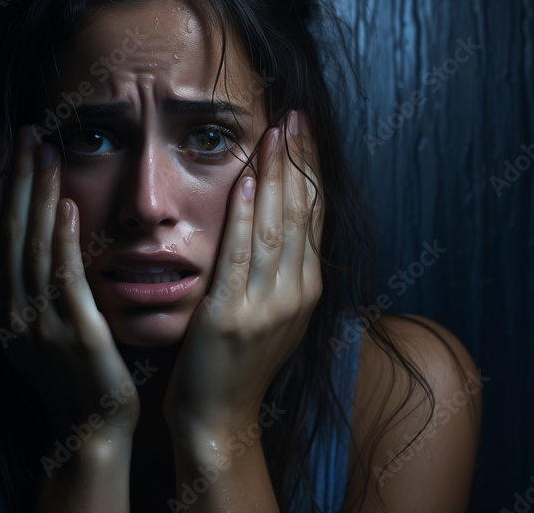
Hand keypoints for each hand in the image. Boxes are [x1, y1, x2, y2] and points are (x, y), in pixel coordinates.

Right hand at [0, 125, 139, 436]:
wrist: (90, 427)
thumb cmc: (70, 371)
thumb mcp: (35, 323)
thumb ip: (27, 279)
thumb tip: (30, 228)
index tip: (4, 146)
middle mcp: (8, 311)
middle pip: (4, 230)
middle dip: (14, 177)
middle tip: (25, 132)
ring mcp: (37, 323)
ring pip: (29, 246)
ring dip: (36, 194)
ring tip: (44, 151)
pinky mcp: (74, 333)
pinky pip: (62, 278)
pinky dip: (61, 238)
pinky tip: (67, 203)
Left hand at [164, 110, 322, 435]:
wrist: (219, 418)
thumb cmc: (237, 364)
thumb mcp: (271, 314)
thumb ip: (278, 270)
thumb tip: (278, 221)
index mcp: (306, 290)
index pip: (314, 216)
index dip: (311, 170)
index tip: (304, 130)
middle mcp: (295, 294)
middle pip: (302, 214)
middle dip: (299, 161)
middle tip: (296, 114)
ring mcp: (267, 306)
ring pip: (276, 228)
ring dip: (276, 176)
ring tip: (276, 133)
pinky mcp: (231, 316)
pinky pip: (242, 257)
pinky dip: (246, 218)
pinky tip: (247, 183)